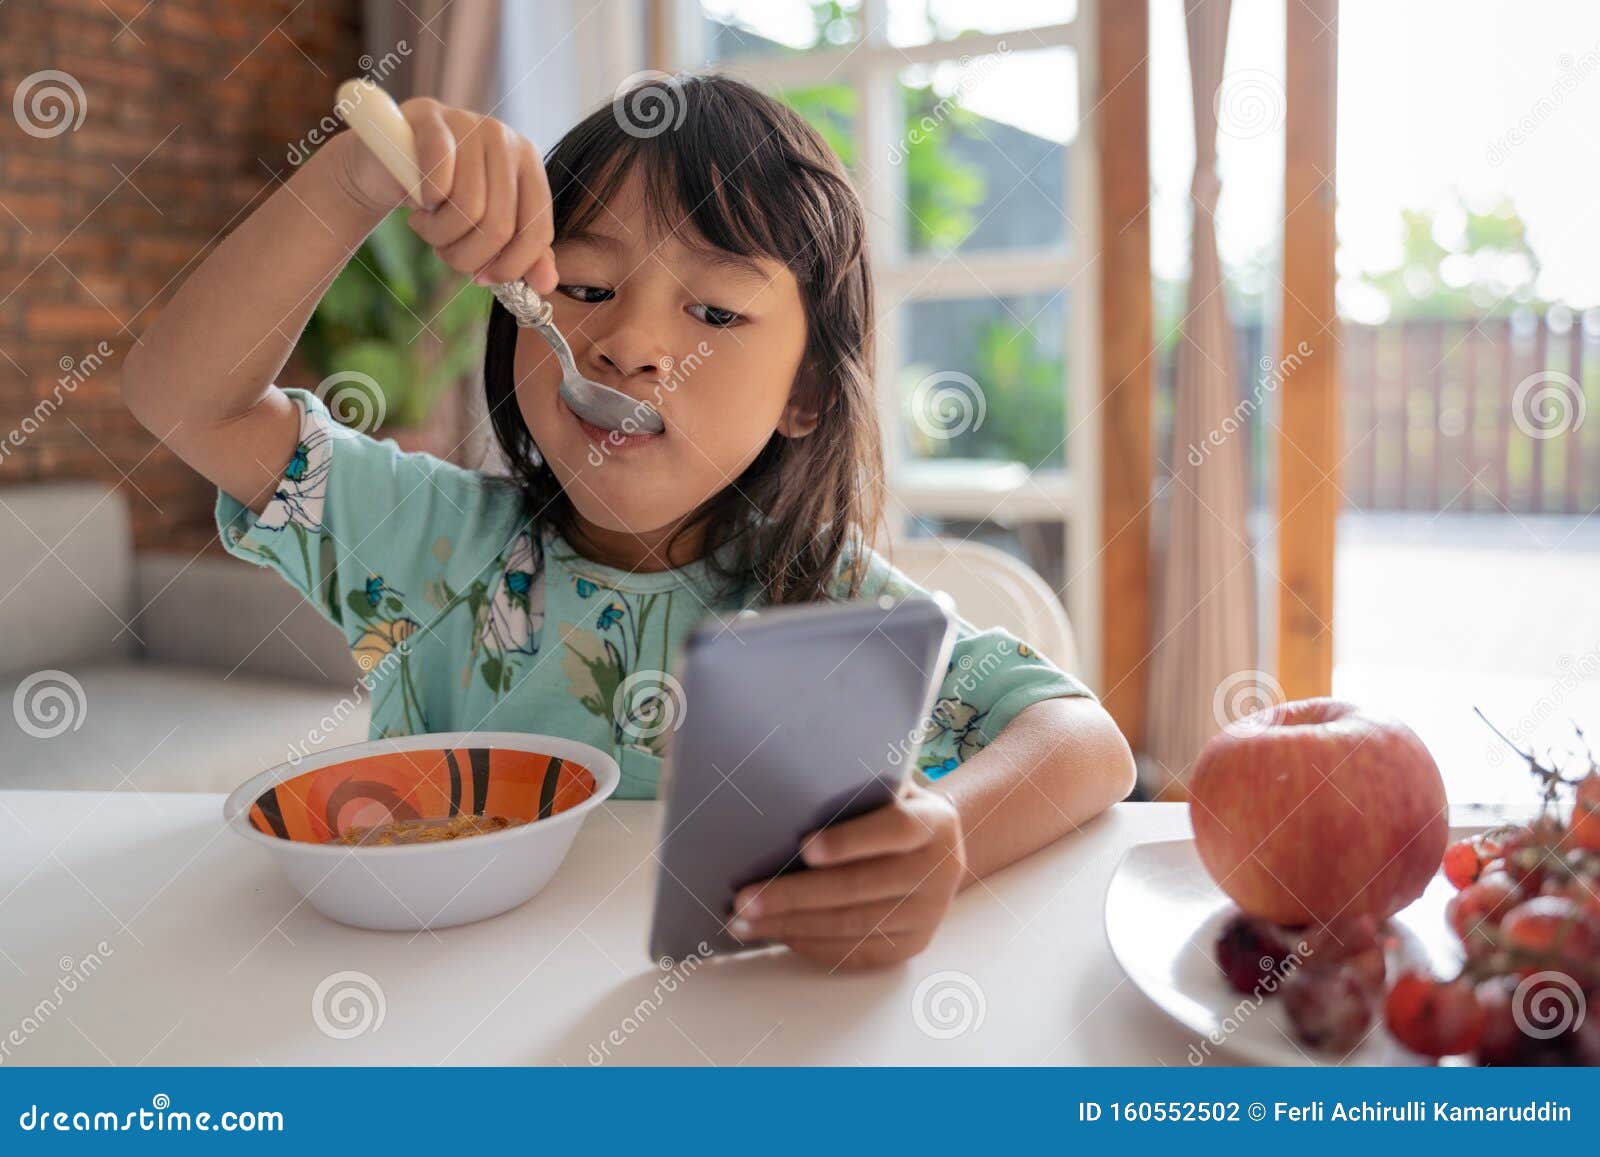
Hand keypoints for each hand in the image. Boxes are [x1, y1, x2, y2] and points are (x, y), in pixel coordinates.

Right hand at [335, 97, 558, 293]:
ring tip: (426, 226)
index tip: (483, 279)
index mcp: (528, 163)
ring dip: (439, 235)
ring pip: (467, 210)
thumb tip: (545, 284)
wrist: (383, 163)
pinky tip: (420, 203)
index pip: (537, 230)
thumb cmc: (441, 198)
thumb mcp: (484, 225)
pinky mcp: (431, 118)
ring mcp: (469, 123)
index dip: (511, 265)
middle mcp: (505, 139)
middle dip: (466, 256)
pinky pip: (439, 179)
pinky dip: (427, 204)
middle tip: (444, 251)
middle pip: (499, 226)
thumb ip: (519, 252)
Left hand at [727, 780, 965, 969]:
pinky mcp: (914, 944)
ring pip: (852, 925)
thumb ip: (855, 792)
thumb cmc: (894, 809)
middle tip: (745, 900)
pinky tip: (779, 934)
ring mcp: (928, 913)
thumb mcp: (887, 789)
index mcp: (934, 823)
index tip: (803, 846)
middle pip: (861, 887)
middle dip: (795, 895)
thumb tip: (787, 802)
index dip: (849, 840)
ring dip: (792, 925)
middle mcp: (939, 870)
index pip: (895, 829)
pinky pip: (857, 952)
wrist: (939, 848)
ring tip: (746, 923)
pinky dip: (812, 944)